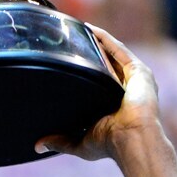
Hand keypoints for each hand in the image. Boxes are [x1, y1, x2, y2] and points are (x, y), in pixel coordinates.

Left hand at [35, 26, 159, 162]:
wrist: (131, 137)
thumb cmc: (109, 143)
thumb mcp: (79, 142)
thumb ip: (60, 142)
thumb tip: (37, 146)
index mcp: (113, 107)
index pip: (96, 86)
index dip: (83, 76)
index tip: (66, 67)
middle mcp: (125, 92)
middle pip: (105, 67)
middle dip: (90, 55)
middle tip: (69, 43)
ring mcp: (133, 80)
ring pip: (112, 56)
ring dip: (97, 43)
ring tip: (78, 31)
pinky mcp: (139, 71)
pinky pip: (119, 50)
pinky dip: (106, 40)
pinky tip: (91, 30)